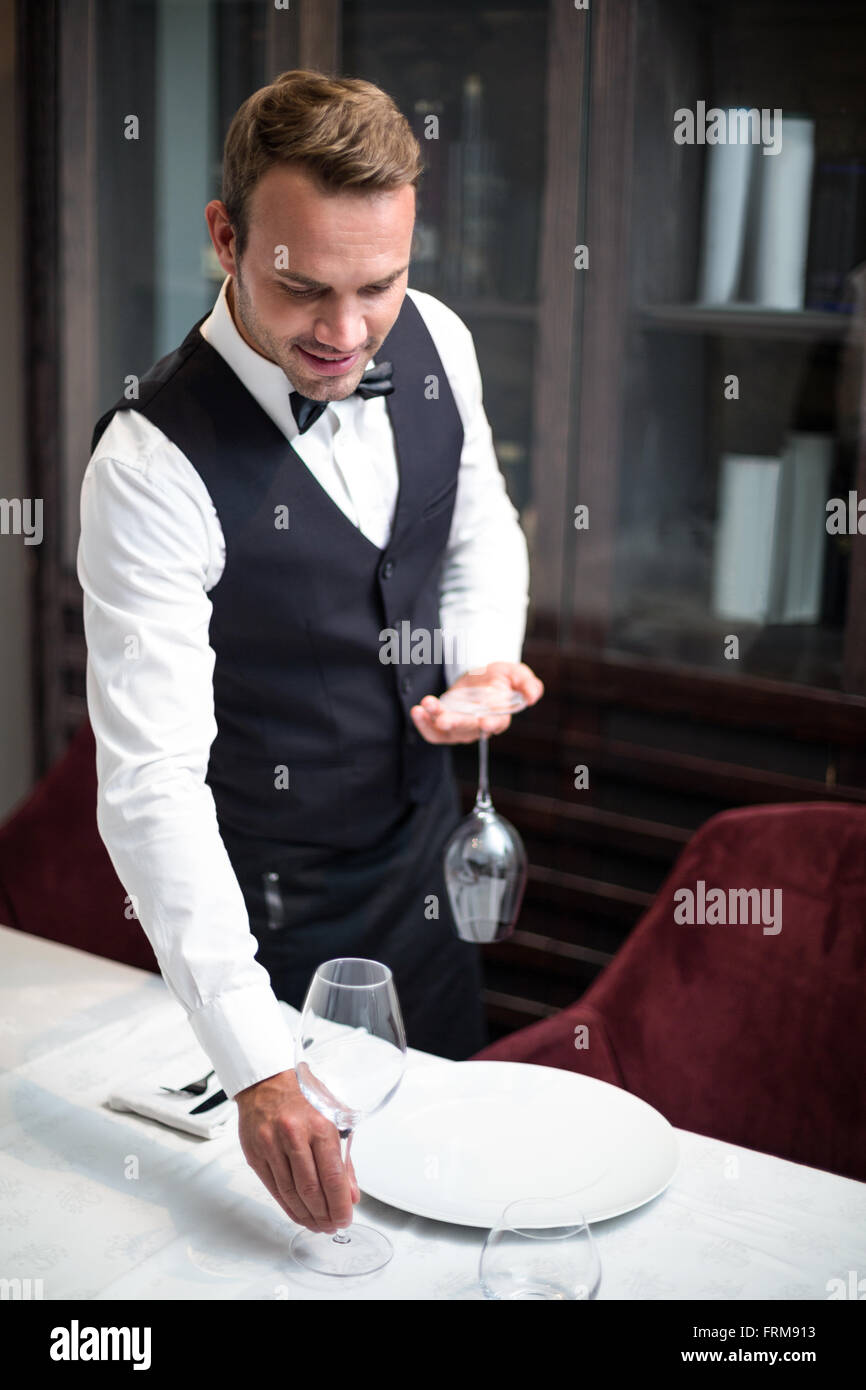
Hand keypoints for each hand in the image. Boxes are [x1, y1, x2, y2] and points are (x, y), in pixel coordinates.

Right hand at [236, 1069, 360, 1232]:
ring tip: (317, 1225)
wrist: (266, 1081)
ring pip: (291, 1192)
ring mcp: (271, 1145)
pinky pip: (273, 1188)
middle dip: (324, 1214)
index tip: (345, 1218)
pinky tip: (298, 1214)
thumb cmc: (303, 1097)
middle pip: (311, 1188)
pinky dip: (287, 1206)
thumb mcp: (334, 1119)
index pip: (333, 1175)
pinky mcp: (255, 1154)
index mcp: (319, 1125)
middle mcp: (294, 1135)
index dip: (340, 1204)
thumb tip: (350, 1193)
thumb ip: (343, 1159)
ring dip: (306, 1214)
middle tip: (332, 1225)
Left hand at [410, 660, 543, 744]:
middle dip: (455, 723)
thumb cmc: (502, 677)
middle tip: (443, 719)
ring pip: (446, 731)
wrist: (480, 675)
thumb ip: (527, 684)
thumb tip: (532, 696)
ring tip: (425, 704)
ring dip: (433, 720)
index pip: (497, 723)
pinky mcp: (444, 725)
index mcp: (499, 715)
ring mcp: (460, 727)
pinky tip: (417, 711)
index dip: (491, 723)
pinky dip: (423, 725)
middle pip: (467, 729)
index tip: (484, 721)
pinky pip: (432, 732)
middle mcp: (478, 726)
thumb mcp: (517, 673)